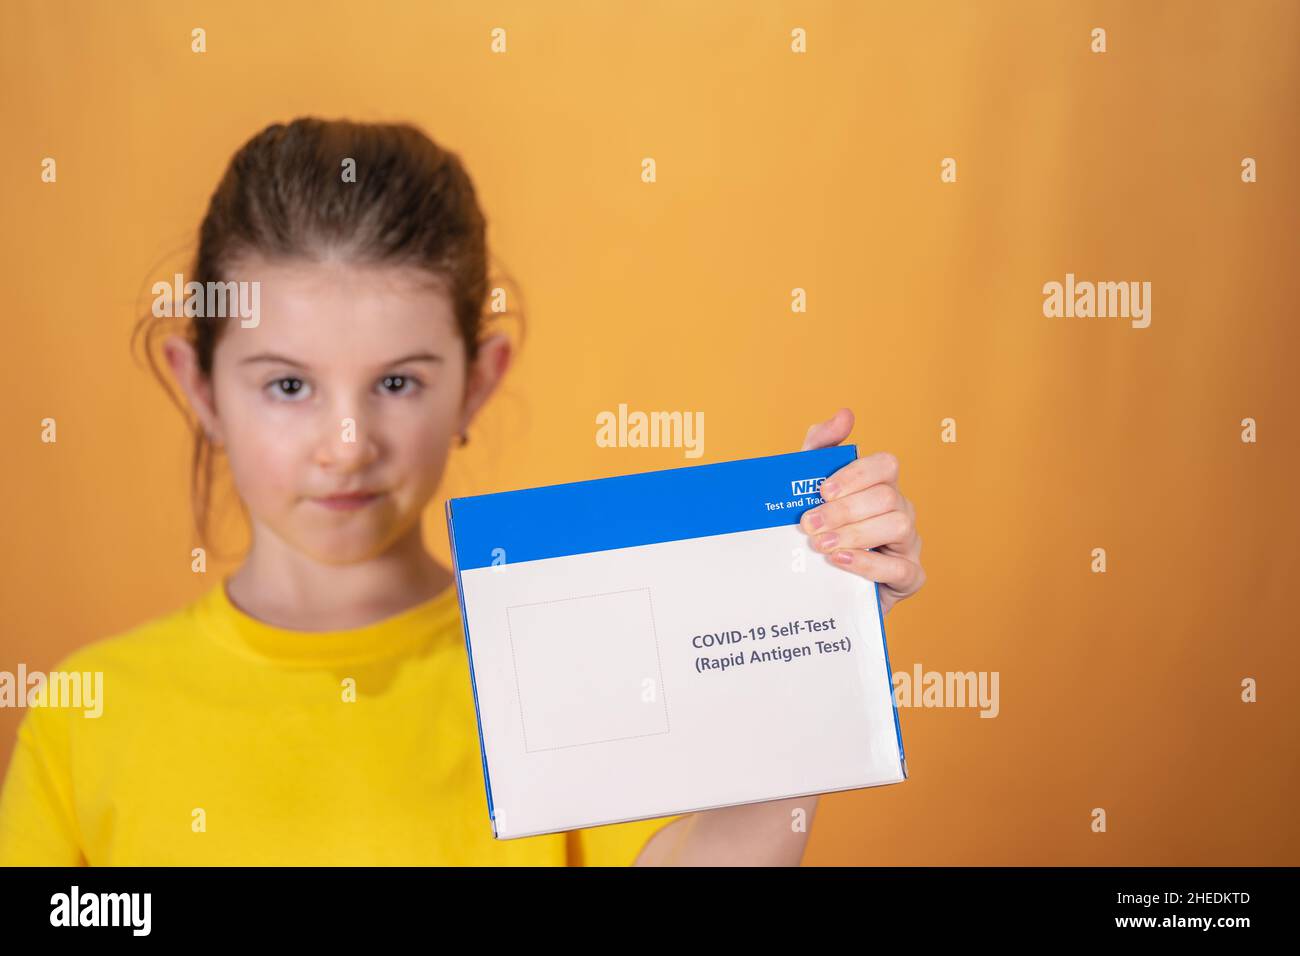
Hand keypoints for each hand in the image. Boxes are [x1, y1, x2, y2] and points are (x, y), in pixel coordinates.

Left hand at [798, 408, 924, 615]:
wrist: (812, 585)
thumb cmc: (817, 531)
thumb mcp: (807, 489)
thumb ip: (820, 448)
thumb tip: (845, 414)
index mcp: (881, 487)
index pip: (886, 465)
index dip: (856, 474)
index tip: (822, 491)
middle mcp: (901, 511)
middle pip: (886, 496)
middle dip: (843, 510)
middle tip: (808, 525)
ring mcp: (909, 544)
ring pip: (898, 525)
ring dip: (855, 534)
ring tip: (821, 545)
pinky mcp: (909, 578)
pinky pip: (900, 568)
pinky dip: (868, 563)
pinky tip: (840, 562)